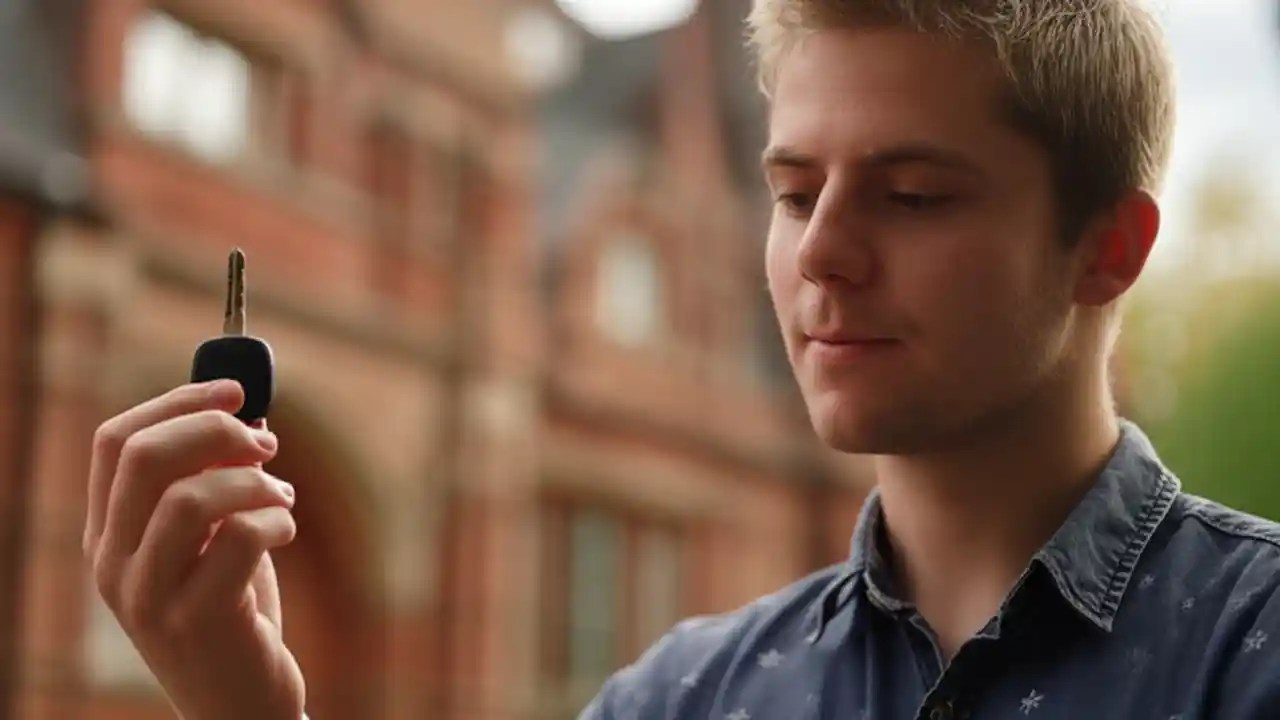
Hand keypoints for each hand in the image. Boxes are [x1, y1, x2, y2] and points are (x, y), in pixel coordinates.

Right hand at [83, 380, 305, 719]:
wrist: (238, 702)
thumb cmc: (230, 609)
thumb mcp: (210, 539)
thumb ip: (212, 481)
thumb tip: (244, 412)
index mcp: (107, 535)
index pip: (115, 442)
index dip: (178, 401)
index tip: (235, 389)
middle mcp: (114, 565)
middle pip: (146, 458)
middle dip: (216, 429)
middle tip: (265, 441)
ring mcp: (151, 597)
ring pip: (190, 498)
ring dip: (253, 481)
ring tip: (281, 497)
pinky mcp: (200, 621)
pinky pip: (240, 539)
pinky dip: (276, 519)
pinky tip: (286, 529)